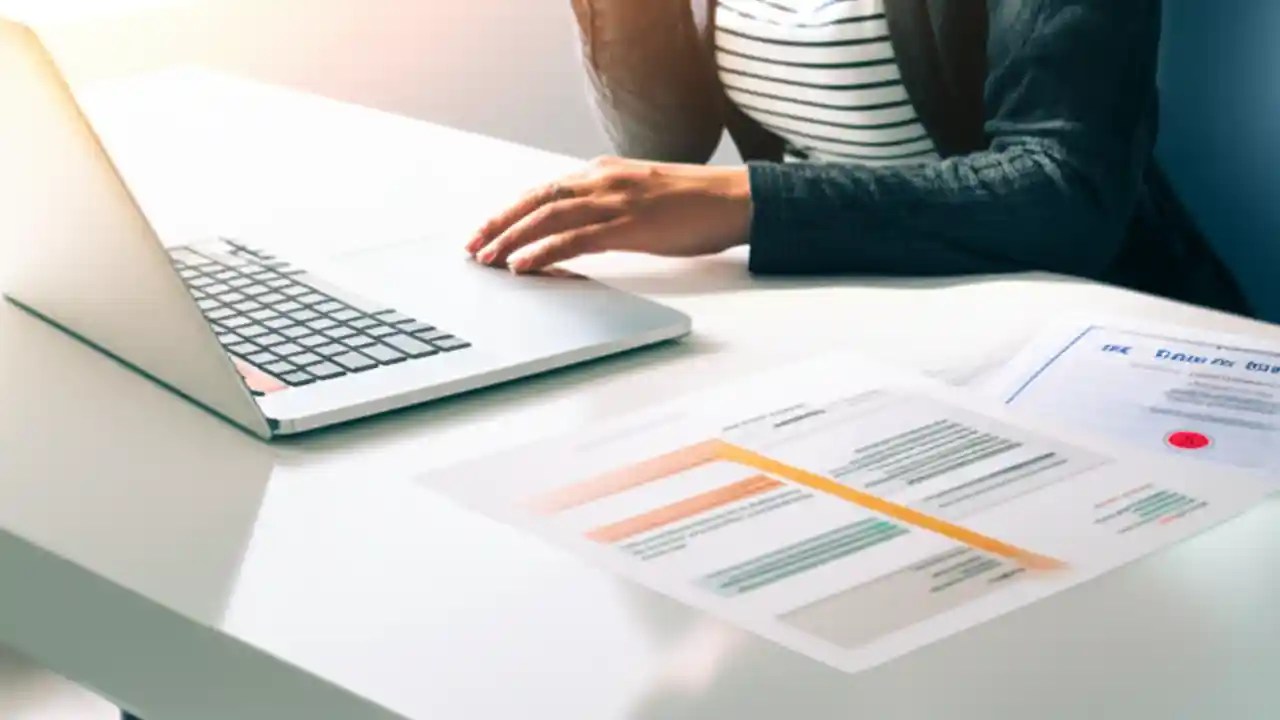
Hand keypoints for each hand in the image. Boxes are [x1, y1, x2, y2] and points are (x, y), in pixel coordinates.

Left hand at [466, 156, 751, 272]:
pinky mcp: (630, 225)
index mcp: (605, 172)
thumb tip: (578, 230)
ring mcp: (616, 201)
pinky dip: (544, 251)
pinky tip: (524, 265)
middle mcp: (604, 180)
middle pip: (537, 199)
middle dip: (500, 224)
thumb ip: (609, 207)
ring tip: (488, 259)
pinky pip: (575, 238)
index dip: (511, 212)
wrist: (736, 200)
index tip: (487, 231)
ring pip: (548, 216)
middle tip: (472, 246)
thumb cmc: (695, 204)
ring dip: (513, 239)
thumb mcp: (642, 197)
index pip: (545, 190)